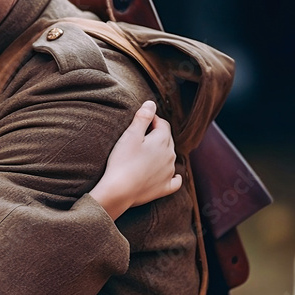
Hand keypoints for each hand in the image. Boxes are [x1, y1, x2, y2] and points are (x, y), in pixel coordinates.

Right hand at [89, 101, 182, 219]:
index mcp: (162, 141)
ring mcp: (169, 173)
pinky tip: (172, 175)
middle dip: (158, 135)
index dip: (152, 120)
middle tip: (142, 135)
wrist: (119, 190)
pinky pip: (176, 180)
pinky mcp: (165, 188)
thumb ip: (143, 117)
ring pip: (170, 157)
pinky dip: (174, 176)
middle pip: (167, 139)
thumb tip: (152, 103)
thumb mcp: (130, 135)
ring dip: (162, 153)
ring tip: (148, 153)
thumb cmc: (122, 161)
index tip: (141, 121)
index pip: (162, 124)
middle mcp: (170, 156)